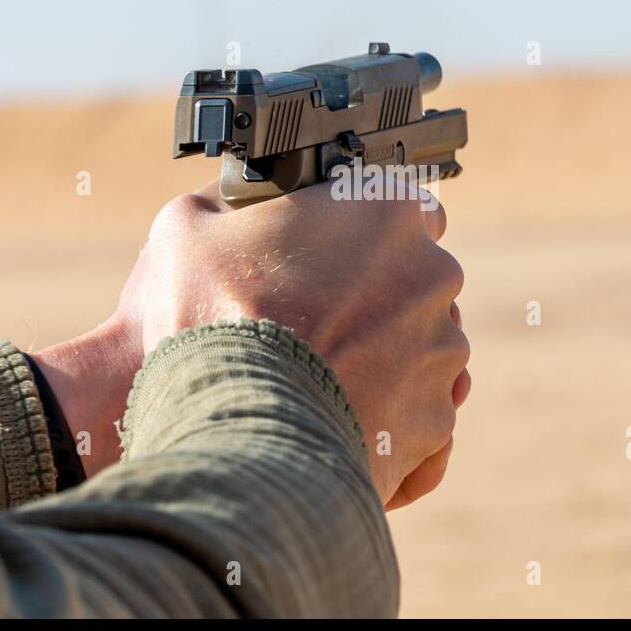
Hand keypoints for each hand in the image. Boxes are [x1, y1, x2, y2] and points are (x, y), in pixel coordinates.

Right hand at [135, 178, 469, 507]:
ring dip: (385, 359)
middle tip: (320, 321)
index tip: (342, 253)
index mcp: (384, 212)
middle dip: (379, 298)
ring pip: (423, 348)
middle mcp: (431, 275)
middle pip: (418, 279)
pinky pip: (419, 410)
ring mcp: (440, 350)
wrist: (227, 430)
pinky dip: (387, 417)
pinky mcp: (434, 417)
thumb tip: (238, 200)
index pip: (405, 206)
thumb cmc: (206, 318)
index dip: (369, 232)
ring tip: (320, 379)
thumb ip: (238, 202)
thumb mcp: (190, 227)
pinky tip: (337, 419)